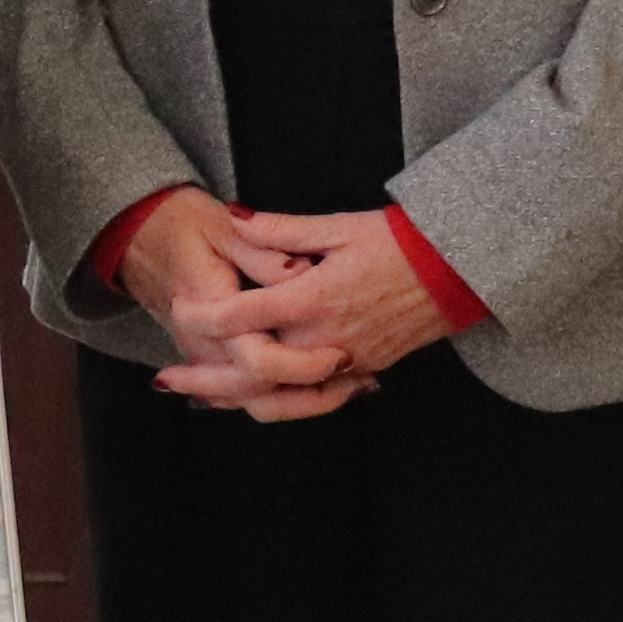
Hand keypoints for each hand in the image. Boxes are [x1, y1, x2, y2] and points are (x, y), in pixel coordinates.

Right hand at [109, 192, 342, 418]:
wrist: (140, 237)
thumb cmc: (185, 226)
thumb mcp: (224, 225)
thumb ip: (266, 245)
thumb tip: (298, 270)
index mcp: (205, 305)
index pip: (256, 357)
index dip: (301, 364)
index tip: (340, 356)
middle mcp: (200, 342)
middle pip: (258, 394)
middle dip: (312, 396)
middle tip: (359, 382)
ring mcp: (202, 357)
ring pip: (254, 403)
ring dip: (304, 403)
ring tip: (354, 390)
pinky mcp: (209, 361)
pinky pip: (245, 396)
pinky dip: (286, 398)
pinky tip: (326, 390)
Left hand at [166, 205, 455, 427]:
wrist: (457, 271)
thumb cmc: (400, 243)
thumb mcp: (339, 227)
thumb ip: (281, 230)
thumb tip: (236, 219)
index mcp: (313, 298)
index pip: (243, 316)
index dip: (204, 317)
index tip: (179, 311)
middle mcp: (324, 338)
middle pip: (251, 373)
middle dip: (204, 380)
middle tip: (165, 380)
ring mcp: (344, 361)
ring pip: (279, 397)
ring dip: (235, 399)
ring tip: (200, 397)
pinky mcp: (360, 371)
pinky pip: (309, 398)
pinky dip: (276, 401)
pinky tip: (251, 396)